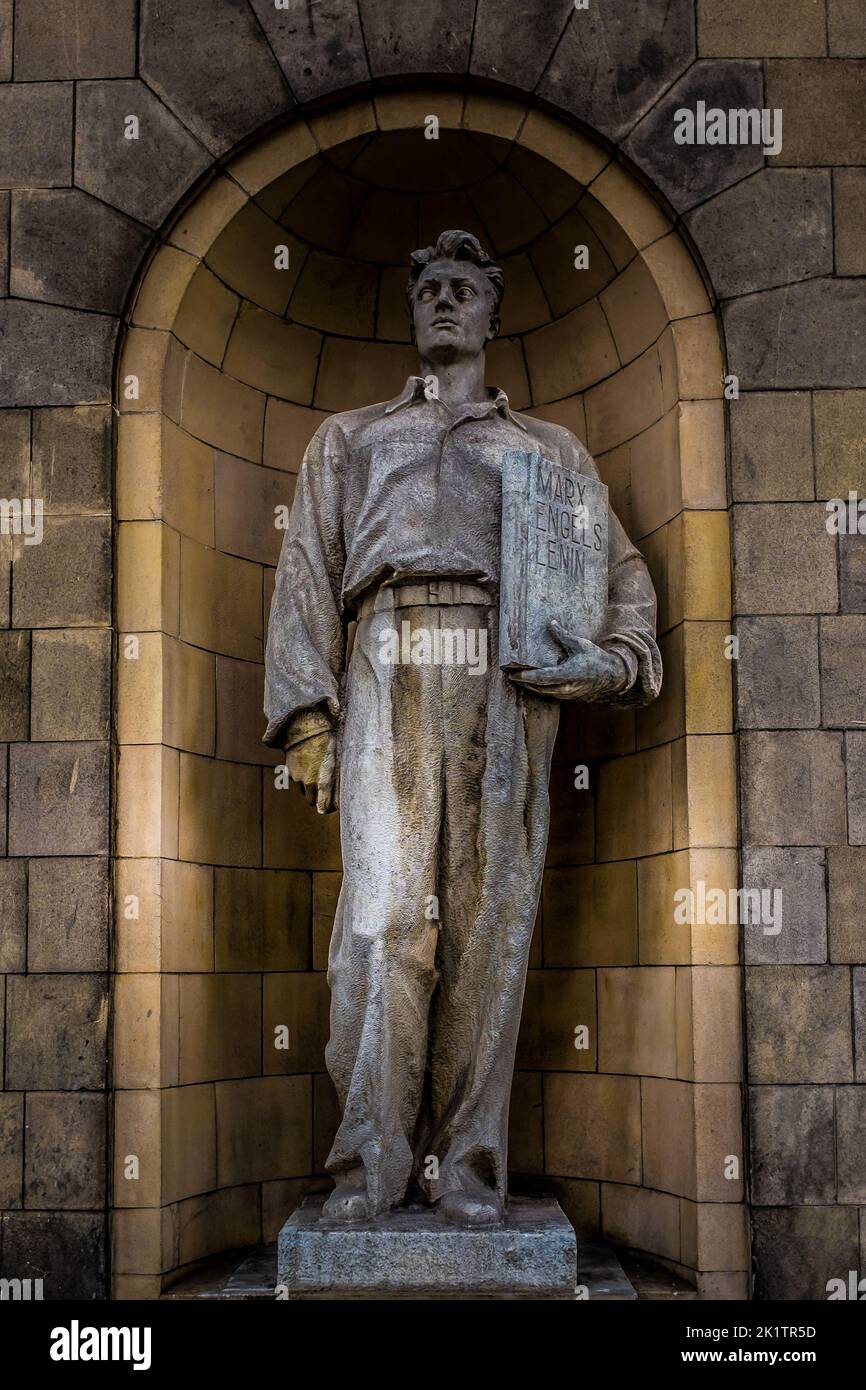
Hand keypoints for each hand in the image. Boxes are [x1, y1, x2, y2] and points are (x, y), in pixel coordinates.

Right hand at [285, 731, 337, 813]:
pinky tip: (306, 766)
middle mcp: (308, 782)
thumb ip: (337, 777)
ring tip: (315, 775)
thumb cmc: (327, 742)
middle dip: (316, 799)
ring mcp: (297, 777)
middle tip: (323, 793)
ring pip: (302, 791)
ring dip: (308, 788)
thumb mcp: (337, 759)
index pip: (323, 806)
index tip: (330, 807)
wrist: (306, 728)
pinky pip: (295, 780)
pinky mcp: (289, 771)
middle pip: (310, 801)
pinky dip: (300, 777)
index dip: (327, 808)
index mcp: (322, 781)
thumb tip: (347, 788)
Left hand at [508, 620, 630, 700]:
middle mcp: (566, 687)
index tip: (514, 674)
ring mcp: (567, 694)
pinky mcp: (567, 696)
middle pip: (539, 688)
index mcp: (569, 674)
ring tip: (515, 678)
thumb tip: (551, 623)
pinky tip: (529, 682)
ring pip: (543, 693)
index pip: (544, 677)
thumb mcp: (581, 645)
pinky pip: (549, 694)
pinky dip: (538, 688)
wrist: (611, 676)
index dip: (527, 676)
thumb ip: (564, 636)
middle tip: (508, 674)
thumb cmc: (596, 659)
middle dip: (522, 682)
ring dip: (528, 686)